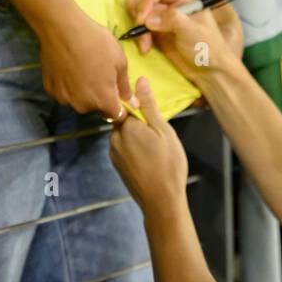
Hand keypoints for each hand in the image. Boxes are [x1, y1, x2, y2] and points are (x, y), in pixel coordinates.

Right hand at [37, 10, 130, 118]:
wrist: (63, 29)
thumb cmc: (97, 43)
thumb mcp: (119, 61)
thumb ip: (125, 86)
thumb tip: (132, 103)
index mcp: (103, 100)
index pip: (114, 115)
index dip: (118, 106)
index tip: (114, 90)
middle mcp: (82, 105)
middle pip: (95, 107)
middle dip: (99, 95)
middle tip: (98, 72)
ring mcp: (64, 98)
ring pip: (78, 100)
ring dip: (82, 91)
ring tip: (82, 68)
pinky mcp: (50, 90)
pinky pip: (64, 92)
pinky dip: (68, 85)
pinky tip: (68, 67)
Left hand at [109, 76, 188, 209]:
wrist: (161, 201)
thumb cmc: (168, 164)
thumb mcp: (163, 130)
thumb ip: (149, 105)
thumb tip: (140, 80)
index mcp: (125, 127)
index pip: (126, 105)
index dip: (139, 107)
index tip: (152, 114)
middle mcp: (114, 139)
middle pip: (124, 121)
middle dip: (139, 123)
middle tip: (158, 133)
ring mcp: (114, 155)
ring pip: (124, 136)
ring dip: (137, 137)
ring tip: (156, 148)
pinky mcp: (117, 167)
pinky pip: (124, 149)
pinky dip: (135, 150)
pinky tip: (150, 159)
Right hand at [123, 0, 238, 87]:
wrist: (209, 70)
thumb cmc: (207, 48)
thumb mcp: (193, 31)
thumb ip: (172, 20)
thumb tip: (147, 20)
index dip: (147, 1)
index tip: (142, 20)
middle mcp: (173, 2)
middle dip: (140, 13)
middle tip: (140, 30)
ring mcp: (164, 16)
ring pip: (140, 11)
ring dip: (138, 26)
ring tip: (144, 43)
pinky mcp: (157, 30)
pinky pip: (141, 27)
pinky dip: (139, 36)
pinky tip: (145, 48)